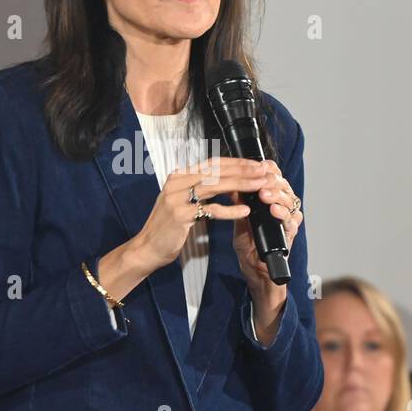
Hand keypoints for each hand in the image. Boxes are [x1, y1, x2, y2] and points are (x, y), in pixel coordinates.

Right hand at [132, 157, 268, 272]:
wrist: (147, 248)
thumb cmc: (168, 227)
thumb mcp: (183, 202)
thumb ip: (201, 190)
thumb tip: (229, 183)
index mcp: (179, 176)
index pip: (213, 163)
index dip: (236, 162)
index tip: (256, 165)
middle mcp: (177, 182)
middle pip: (216, 171)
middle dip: (243, 170)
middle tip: (264, 171)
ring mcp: (177, 197)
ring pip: (215, 186)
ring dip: (241, 185)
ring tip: (260, 186)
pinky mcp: (180, 215)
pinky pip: (210, 210)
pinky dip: (230, 210)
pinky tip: (245, 211)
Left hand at [229, 159, 302, 309]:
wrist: (256, 273)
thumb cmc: (250, 247)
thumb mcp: (240, 221)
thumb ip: (238, 204)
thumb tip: (229, 183)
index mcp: (272, 201)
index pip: (275, 178)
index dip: (269, 169)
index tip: (259, 164)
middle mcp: (283, 209)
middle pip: (284, 186)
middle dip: (272, 181)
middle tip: (261, 178)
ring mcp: (289, 222)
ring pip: (290, 201)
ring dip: (277, 196)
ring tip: (265, 194)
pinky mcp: (291, 236)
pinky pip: (291, 222)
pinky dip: (283, 215)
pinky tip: (274, 210)